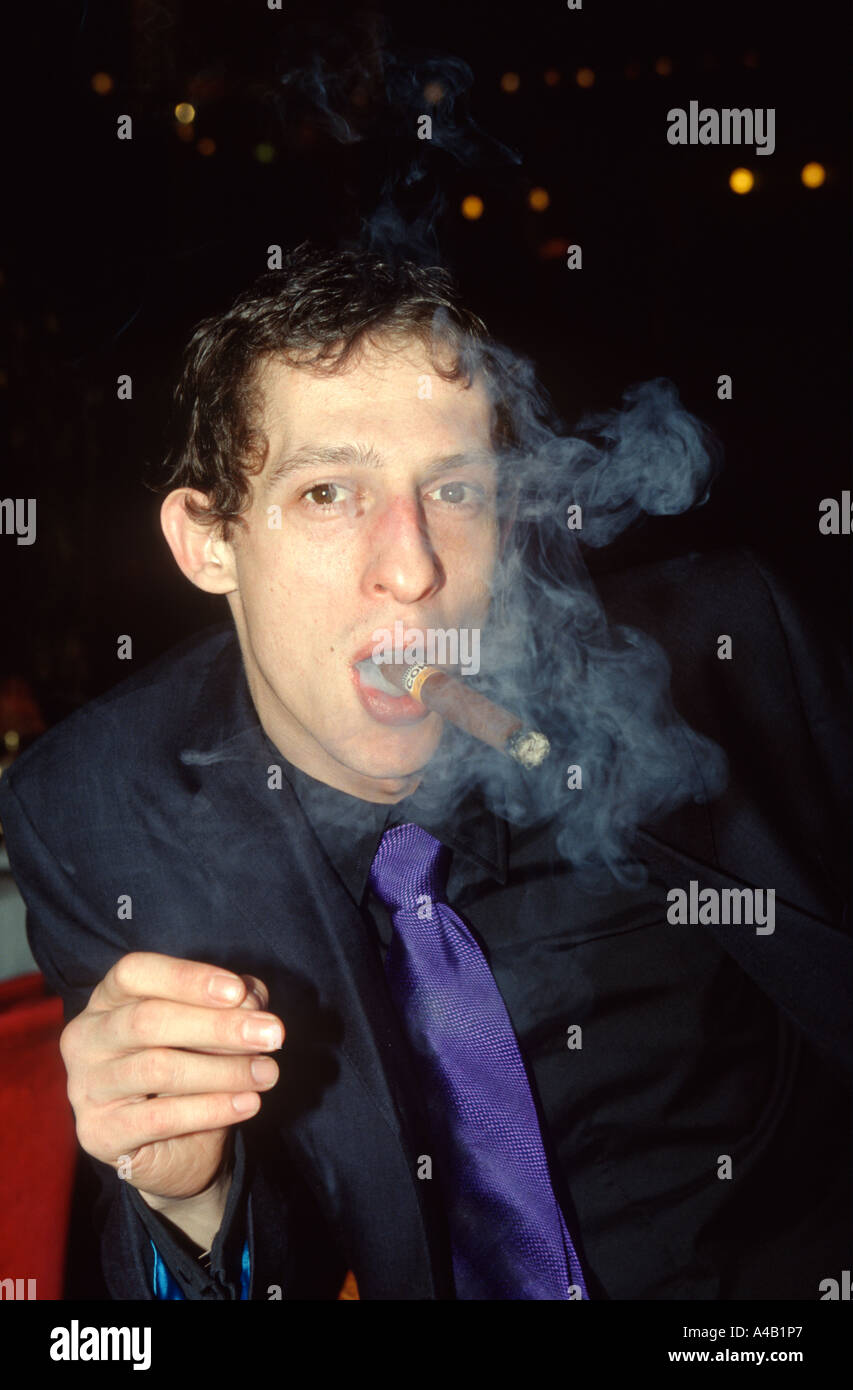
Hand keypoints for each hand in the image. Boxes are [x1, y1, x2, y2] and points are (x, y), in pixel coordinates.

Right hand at [60, 951, 283, 1202]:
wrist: (177, 1147)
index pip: (135, 972)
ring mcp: (86, 1087)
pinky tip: (249, 1104)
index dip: (187, 978)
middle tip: (274, 1035)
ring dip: (224, 1069)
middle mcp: (86, 1037)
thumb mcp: (216, 1025)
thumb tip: (250, 1001)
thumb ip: (232, 1003)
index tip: (239, 992)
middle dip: (218, 1026)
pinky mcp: (98, 1133)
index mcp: (108, 999)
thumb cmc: (193, 1068)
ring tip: (268, 1073)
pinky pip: (160, 1118)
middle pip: (148, 1019)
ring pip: (158, 1068)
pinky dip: (212, 1108)